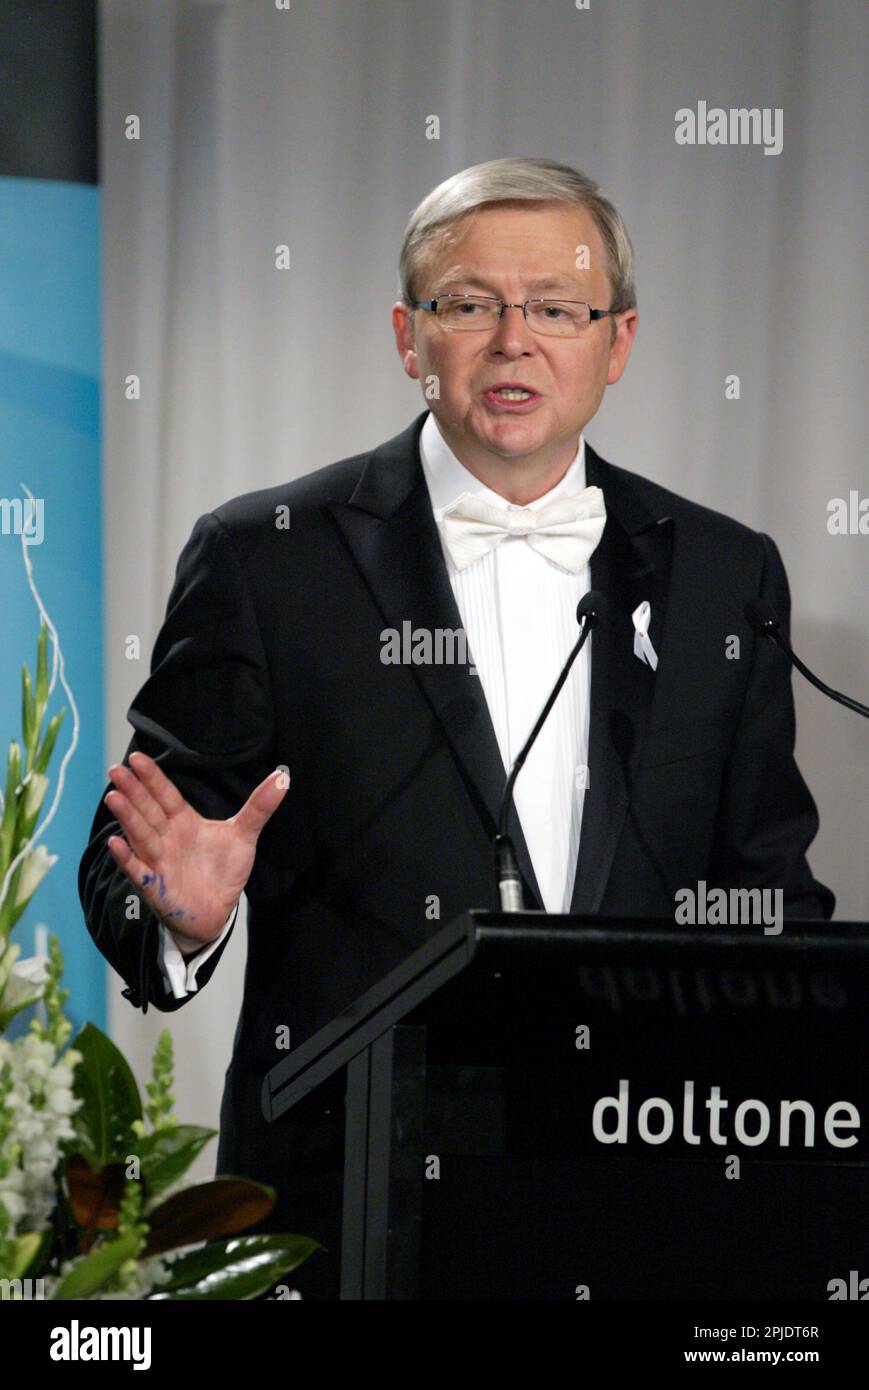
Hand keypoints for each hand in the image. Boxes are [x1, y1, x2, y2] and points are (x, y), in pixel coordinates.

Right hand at [104, 751, 288, 952]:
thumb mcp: (243, 835)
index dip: (153, 778)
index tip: (138, 758)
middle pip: (148, 810)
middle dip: (133, 791)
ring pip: (141, 835)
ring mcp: (159, 861)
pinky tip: (115, 843)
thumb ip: (259, 806)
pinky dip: (127, 858)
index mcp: (184, 821)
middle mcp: (167, 838)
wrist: (216, 911)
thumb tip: (283, 777)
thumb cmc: (223, 870)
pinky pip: (138, 871)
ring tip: (114, 797)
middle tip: (116, 770)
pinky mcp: (156, 886)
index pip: (166, 795)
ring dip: (127, 818)